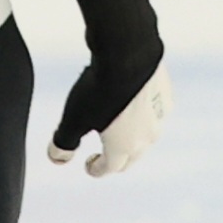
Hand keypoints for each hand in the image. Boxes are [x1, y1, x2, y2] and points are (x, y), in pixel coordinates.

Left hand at [46, 53, 170, 178]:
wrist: (128, 53)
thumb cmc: (98, 89)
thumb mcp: (73, 118)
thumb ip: (64, 142)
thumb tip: (57, 159)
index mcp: (124, 147)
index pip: (110, 168)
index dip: (96, 169)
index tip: (88, 165)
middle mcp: (147, 137)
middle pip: (131, 156)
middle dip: (116, 159)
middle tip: (103, 153)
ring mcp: (160, 116)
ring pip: (146, 134)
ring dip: (132, 136)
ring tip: (116, 125)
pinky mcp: (165, 95)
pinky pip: (154, 111)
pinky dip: (143, 113)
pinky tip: (133, 103)